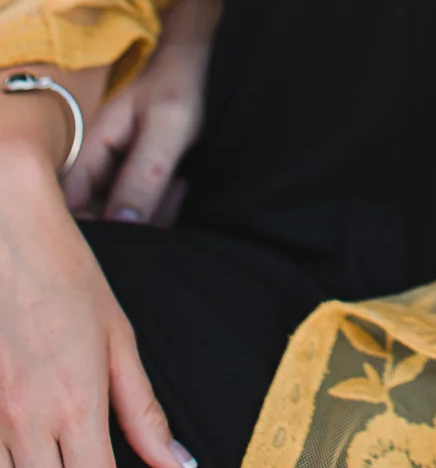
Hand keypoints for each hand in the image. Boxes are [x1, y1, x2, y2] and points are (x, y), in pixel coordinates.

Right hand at [0, 136, 189, 467]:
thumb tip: (179, 463)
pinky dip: (7, 458)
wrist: (7, 230)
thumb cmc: (66, 275)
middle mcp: (28, 420)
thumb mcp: (117, 337)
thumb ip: (143, 410)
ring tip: (60, 452)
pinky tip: (27, 447)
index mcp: (77, 404)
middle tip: (89, 458)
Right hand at [65, 0, 220, 227]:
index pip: (75, 210)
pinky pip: (132, 208)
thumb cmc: (177, 79)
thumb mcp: (168, 123)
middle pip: (96, 218)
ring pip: (117, 217)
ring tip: (178, 185)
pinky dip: (156, 206)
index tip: (140, 224)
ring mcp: (108, 171)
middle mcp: (90, 165)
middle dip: (134, 223)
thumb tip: (123, 226)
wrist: (189, 55)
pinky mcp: (126, 175)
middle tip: (170, 197)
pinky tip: (178, 186)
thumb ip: (145, 174)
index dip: (103, 228)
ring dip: (150, 215)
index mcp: (87, 150)